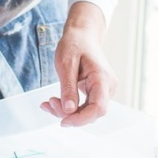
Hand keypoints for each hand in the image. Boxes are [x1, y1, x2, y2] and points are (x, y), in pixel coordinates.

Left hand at [40, 1, 115, 127]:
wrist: (82, 35)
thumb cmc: (75, 44)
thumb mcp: (66, 64)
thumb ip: (68, 88)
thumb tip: (68, 111)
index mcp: (102, 78)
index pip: (98, 108)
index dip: (81, 119)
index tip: (63, 121)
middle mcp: (108, 86)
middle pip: (93, 112)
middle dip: (70, 114)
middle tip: (50, 103)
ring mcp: (105, 90)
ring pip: (88, 111)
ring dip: (67, 111)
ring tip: (50, 102)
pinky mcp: (98, 92)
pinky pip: (85, 105)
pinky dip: (70, 107)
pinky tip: (55, 102)